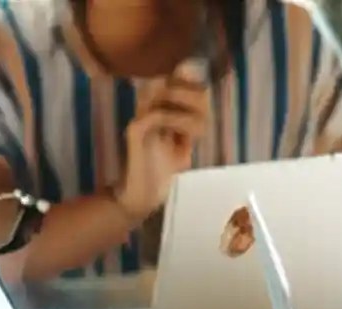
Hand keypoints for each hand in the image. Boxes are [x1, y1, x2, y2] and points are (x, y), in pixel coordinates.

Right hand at [115, 61, 207, 221]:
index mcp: (156, 109)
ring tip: (200, 129)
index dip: (193, 83)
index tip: (207, 104)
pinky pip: (159, 115)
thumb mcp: (182, 146)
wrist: (140, 198)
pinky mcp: (135, 131)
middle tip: (205, 118)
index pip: (174, 78)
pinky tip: (191, 136)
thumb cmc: (160, 174)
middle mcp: (145, 108)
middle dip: (195, 96)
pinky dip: (179, 121)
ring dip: (189, 107)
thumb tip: (204, 109)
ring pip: (164, 90)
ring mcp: (139, 117)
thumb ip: (189, 126)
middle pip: (171, 79)